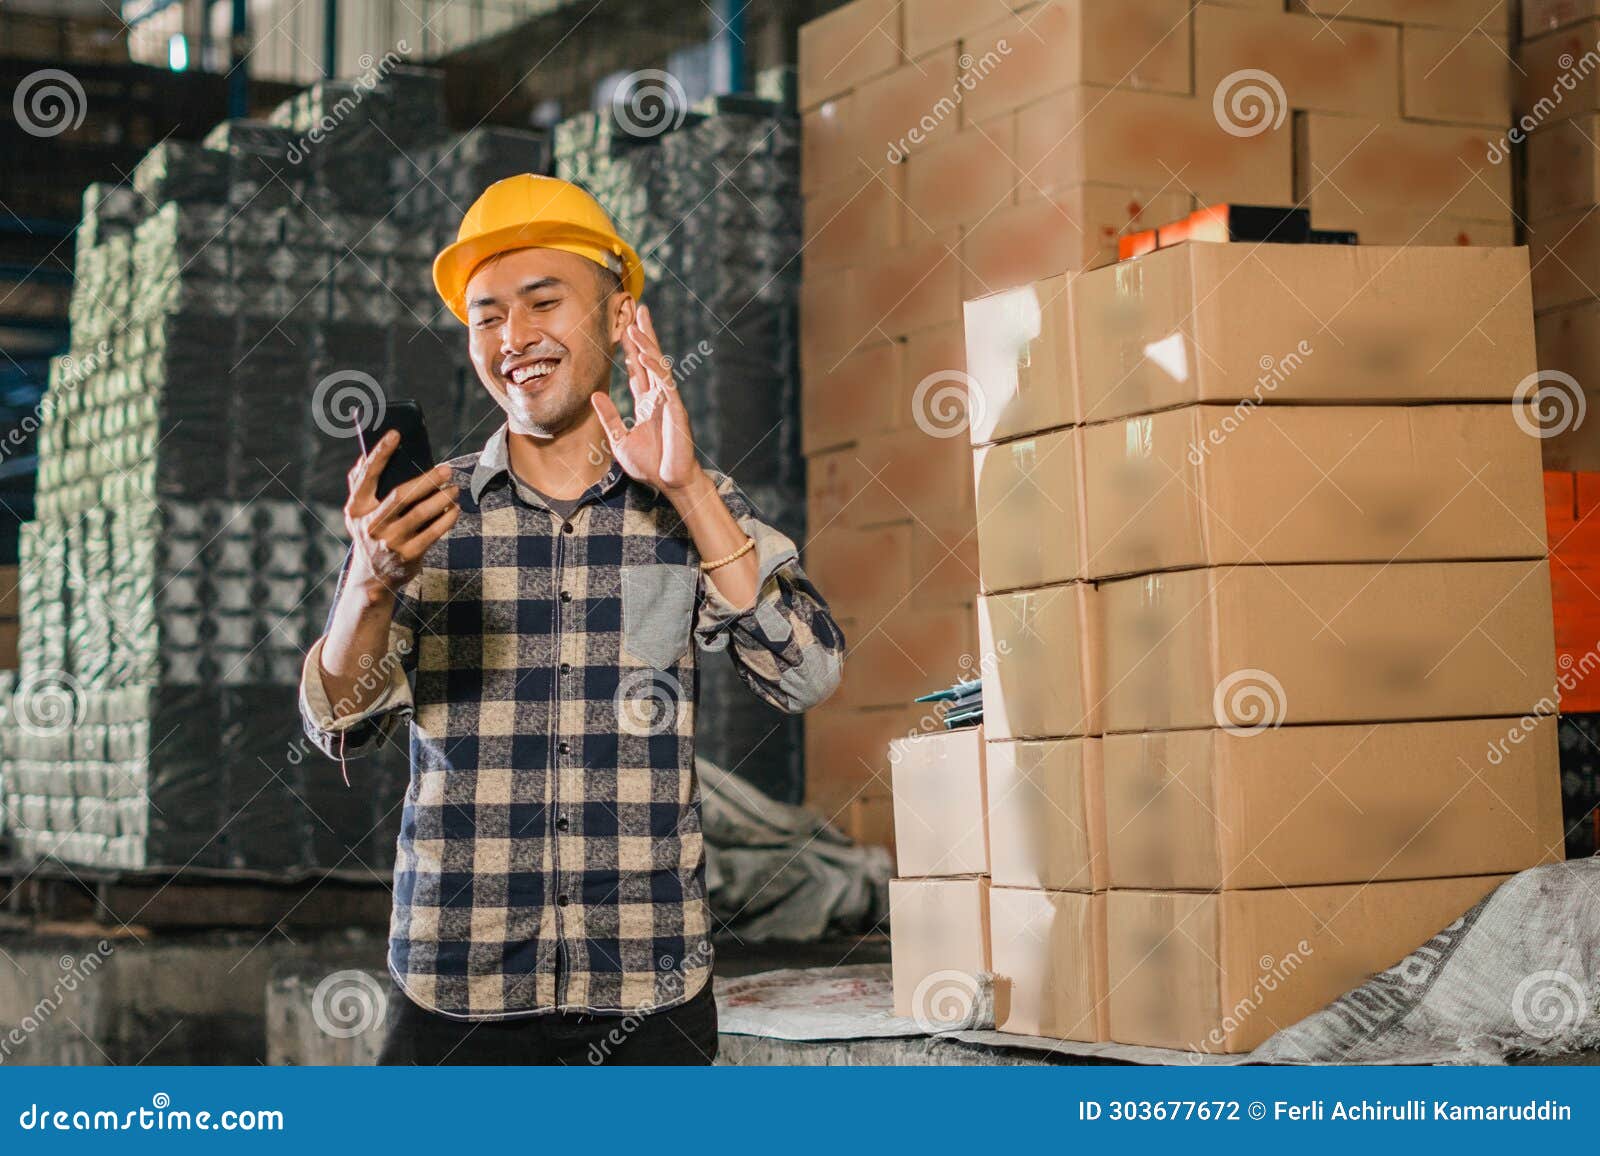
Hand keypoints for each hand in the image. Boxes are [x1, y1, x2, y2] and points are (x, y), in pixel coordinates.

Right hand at [343, 430, 459, 595]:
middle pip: (401, 495)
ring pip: (421, 513)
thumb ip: (358, 483)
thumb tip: (364, 453)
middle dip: (427, 480)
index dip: (380, 454)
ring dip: (442, 498)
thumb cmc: (371, 533)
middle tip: (446, 468)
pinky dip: (446, 518)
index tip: (395, 434)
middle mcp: (371, 525)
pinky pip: (433, 532)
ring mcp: (389, 542)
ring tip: (454, 488)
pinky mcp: (408, 556)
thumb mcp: (358, 512)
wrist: (373, 578)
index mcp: (356, 509)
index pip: (367, 476)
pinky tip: (454, 509)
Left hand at [591, 303, 703, 493]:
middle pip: (651, 358)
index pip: (639, 369)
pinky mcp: (675, 409)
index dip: (633, 348)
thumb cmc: (650, 465)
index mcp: (647, 403)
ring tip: (636, 323)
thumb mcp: (620, 440)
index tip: (627, 327)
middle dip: (645, 333)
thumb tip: (594, 395)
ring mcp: (668, 401)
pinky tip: (645, 352)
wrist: (670, 482)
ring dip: (647, 343)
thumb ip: (609, 417)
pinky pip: (664, 382)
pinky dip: (654, 367)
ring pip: (657, 365)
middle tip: (639, 308)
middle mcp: (658, 397)